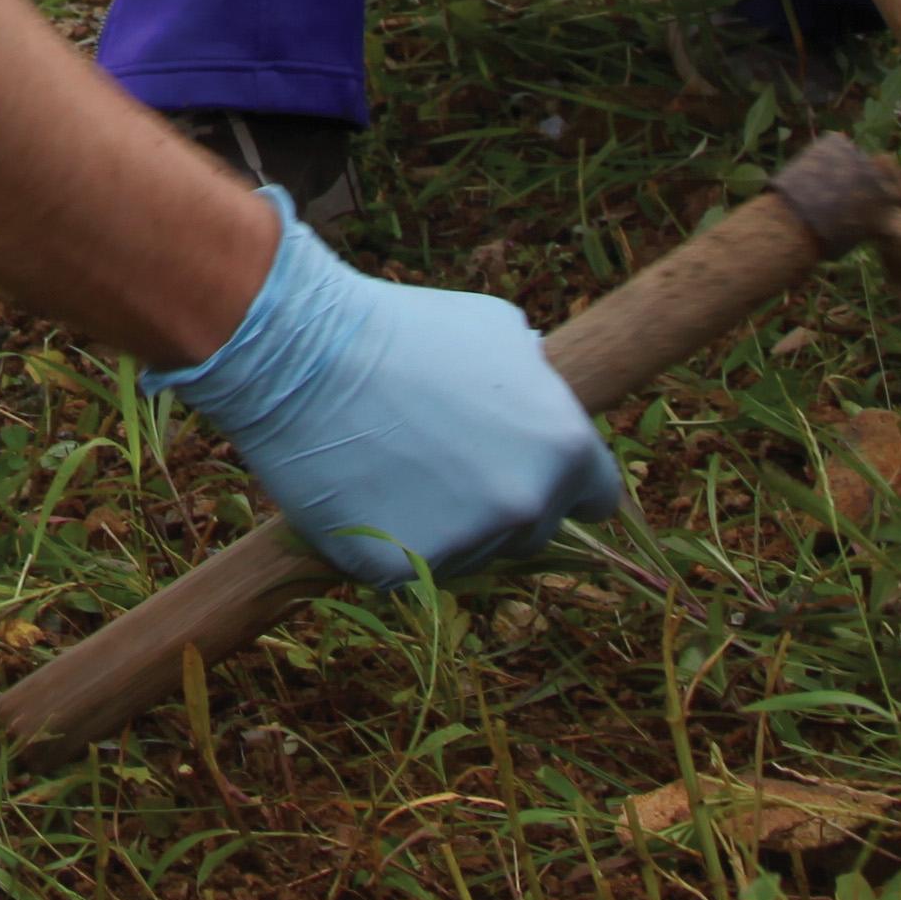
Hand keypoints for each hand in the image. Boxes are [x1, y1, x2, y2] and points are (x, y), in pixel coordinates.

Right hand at [150, 195, 620, 584]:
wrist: (304, 351)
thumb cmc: (403, 328)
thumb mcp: (497, 332)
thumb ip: (538, 384)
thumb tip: (542, 403)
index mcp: (566, 449)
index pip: (596, 500)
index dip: (561, 483)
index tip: (523, 471)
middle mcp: (527, 505)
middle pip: (531, 531)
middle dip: (497, 502)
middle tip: (438, 457)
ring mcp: (467, 543)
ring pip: (469, 554)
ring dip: (442, 523)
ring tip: (391, 462)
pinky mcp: (403, 571)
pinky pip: (408, 568)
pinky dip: (386, 540)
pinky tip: (360, 488)